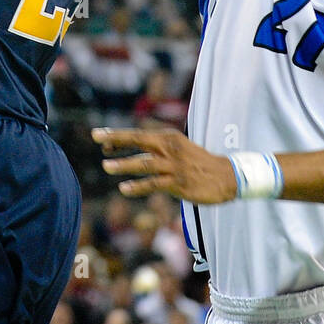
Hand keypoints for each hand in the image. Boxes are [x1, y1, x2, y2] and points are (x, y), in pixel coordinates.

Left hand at [92, 127, 236, 202]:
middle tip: (97, 138)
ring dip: (124, 164)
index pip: (138, 134)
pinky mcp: (179, 183)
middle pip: (138, 140)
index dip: (118, 135)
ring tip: (106, 166)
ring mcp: (174, 166)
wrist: (227, 176)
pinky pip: (154, 184)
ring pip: (144, 163)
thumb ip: (157, 148)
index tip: (99, 136)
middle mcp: (170, 148)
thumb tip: (135, 149)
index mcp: (168, 138)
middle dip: (116, 139)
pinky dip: (138, 186)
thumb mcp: (178, 148)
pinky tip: (124, 189)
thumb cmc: (199, 163)